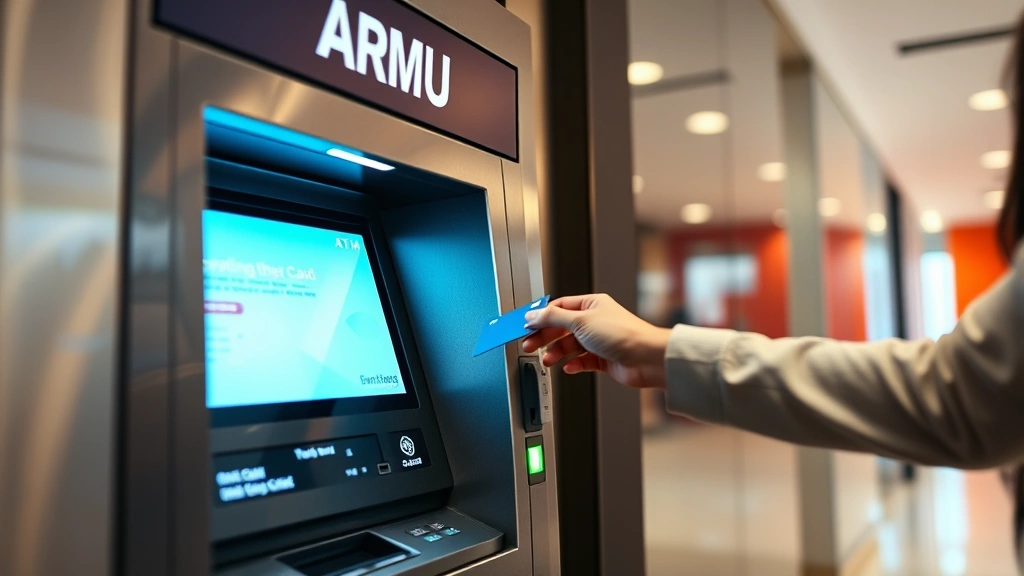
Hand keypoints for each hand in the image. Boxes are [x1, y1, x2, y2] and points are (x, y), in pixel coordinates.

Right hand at [522, 294, 670, 388]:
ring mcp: (598, 341)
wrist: (646, 358)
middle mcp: (594, 321)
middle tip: (530, 345)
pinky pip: (581, 361)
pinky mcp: (603, 359)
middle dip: (545, 337)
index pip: (558, 308)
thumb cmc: (623, 334)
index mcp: (590, 305)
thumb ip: (553, 318)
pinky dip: (573, 364)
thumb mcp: (580, 321)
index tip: (526, 326)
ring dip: (557, 353)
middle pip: (561, 328)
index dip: (541, 317)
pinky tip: (569, 367)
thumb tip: (533, 315)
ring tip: (548, 360)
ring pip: (570, 346)